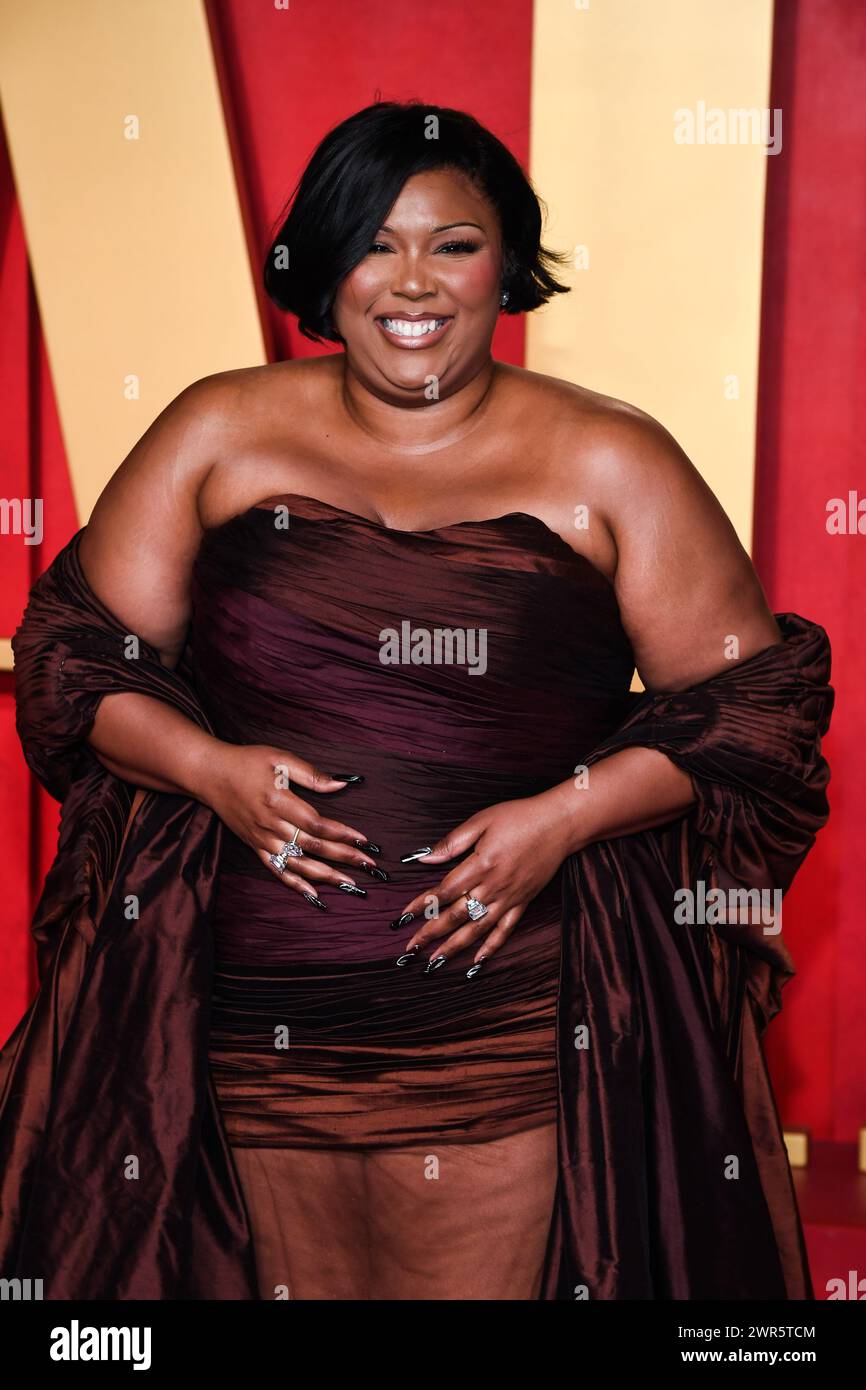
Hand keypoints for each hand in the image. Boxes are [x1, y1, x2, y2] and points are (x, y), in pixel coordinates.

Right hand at [199, 743, 380, 904]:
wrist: (210, 775)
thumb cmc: (246, 762)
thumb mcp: (279, 758)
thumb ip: (311, 774)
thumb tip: (340, 785)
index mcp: (279, 801)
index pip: (316, 823)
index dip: (341, 833)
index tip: (363, 840)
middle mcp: (271, 824)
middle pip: (312, 845)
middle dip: (343, 857)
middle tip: (368, 866)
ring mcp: (262, 838)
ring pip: (297, 863)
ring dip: (325, 875)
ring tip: (349, 883)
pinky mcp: (255, 846)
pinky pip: (277, 869)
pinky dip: (295, 883)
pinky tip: (313, 893)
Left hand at [396, 787, 576, 968]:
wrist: (559, 824)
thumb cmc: (519, 817)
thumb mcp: (482, 821)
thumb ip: (453, 842)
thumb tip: (425, 858)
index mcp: (481, 864)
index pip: (445, 891)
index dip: (423, 904)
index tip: (405, 916)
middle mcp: (494, 886)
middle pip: (457, 915)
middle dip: (432, 932)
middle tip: (412, 946)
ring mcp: (509, 898)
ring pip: (477, 929)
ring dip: (455, 946)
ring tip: (436, 960)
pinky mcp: (523, 902)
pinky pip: (505, 930)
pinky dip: (492, 946)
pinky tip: (478, 960)